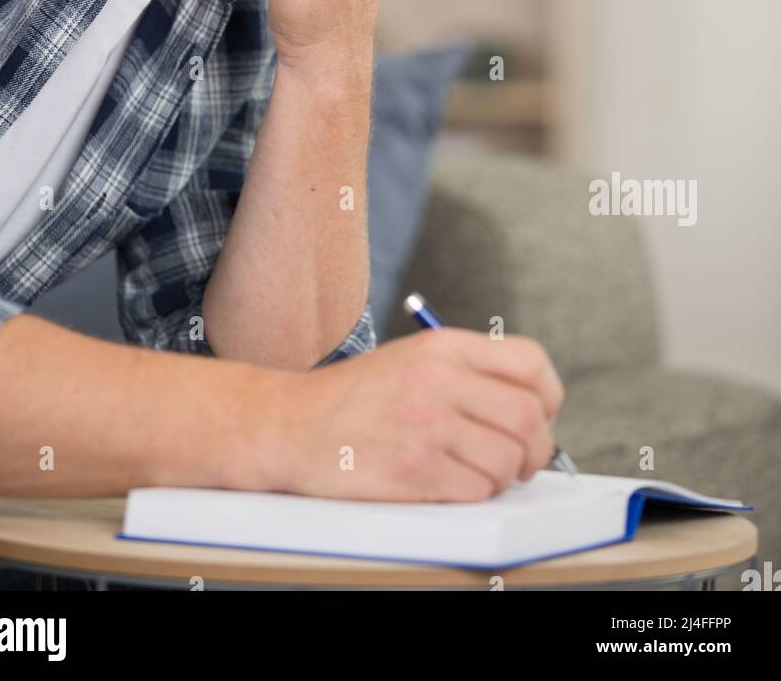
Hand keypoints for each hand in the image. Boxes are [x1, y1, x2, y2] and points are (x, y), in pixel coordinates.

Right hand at [253, 329, 564, 500]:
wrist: (290, 424)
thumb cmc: (356, 398)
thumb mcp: (413, 360)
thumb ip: (469, 373)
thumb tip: (535, 411)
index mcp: (443, 346)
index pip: (531, 363)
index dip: (548, 396)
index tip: (540, 415)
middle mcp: (438, 379)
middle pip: (529, 417)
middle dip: (534, 448)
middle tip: (518, 460)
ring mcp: (426, 425)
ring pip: (508, 460)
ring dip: (501, 476)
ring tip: (472, 470)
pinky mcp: (414, 469)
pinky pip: (476, 490)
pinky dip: (471, 493)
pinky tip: (445, 482)